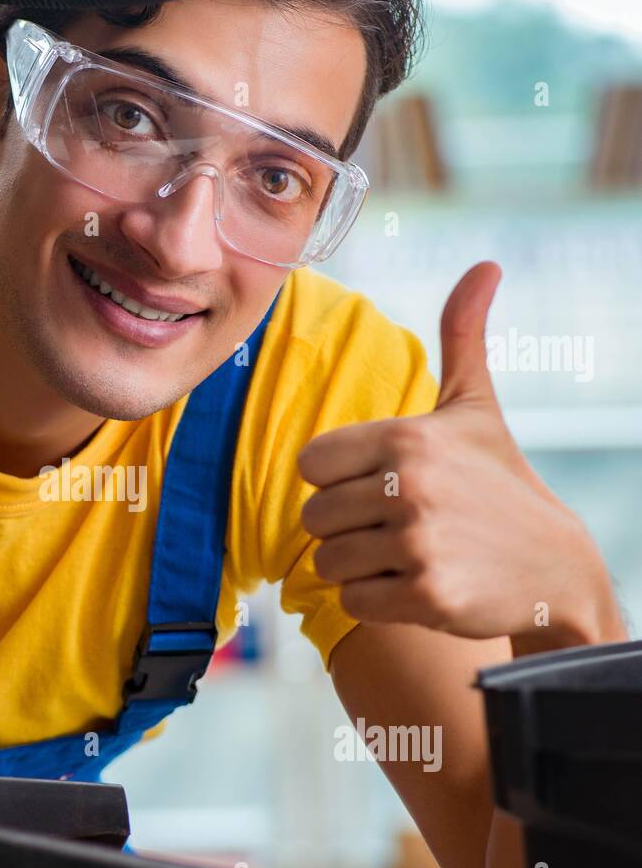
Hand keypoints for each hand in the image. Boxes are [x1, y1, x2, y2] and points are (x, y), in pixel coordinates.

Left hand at [297, 262, 624, 651]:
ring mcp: (418, 542)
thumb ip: (463, 337)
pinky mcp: (426, 595)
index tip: (376, 486)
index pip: (310, 465)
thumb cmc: (499, 483)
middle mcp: (408, 485)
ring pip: (327, 563)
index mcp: (405, 436)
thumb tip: (486, 265)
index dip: (336, 481)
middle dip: (347, 530)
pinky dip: (377, 601)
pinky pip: (352, 602)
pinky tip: (418, 585)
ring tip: (408, 555)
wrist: (557, 568)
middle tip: (397, 527)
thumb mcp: (476, 408)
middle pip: (313, 518)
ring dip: (360, 568)